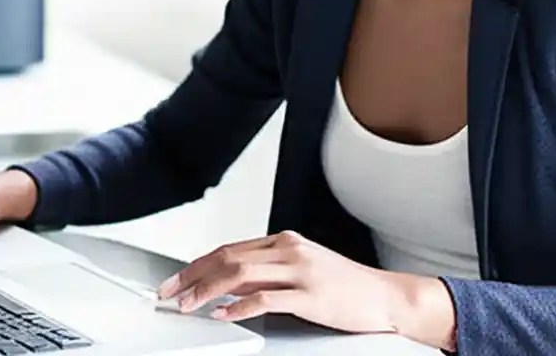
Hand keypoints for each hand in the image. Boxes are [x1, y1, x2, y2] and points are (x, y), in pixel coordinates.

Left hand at [156, 230, 456, 349]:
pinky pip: (266, 298)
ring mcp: (300, 270)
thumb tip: (226, 285)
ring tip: (188, 304)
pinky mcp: (311, 294)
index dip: (196, 265)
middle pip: (226, 257)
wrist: (387, 298)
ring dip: (207, 290)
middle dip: (191, 276)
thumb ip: (265, 275)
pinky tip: (224, 314)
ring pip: (239, 273)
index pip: (228, 249)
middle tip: (167, 292)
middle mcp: (288, 250)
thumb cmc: (345, 288)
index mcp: (284, 242)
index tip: (174, 280)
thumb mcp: (301, 272)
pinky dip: (240, 306)